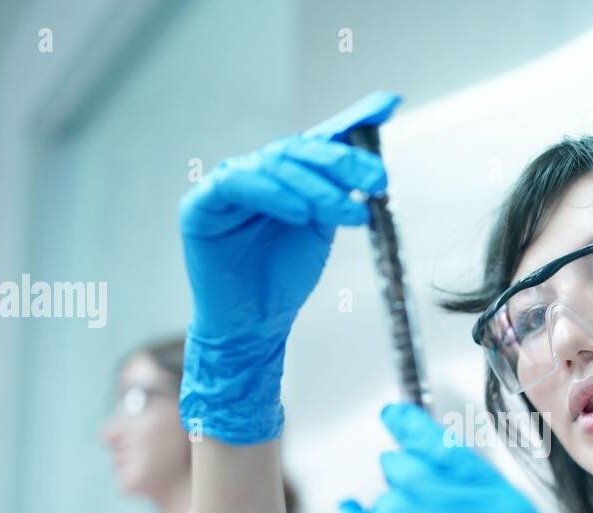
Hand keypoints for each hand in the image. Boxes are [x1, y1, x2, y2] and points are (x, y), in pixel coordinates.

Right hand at [178, 90, 400, 443]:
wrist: (253, 326)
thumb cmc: (284, 279)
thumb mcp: (323, 230)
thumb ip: (340, 195)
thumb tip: (375, 167)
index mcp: (286, 175)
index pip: (320, 140)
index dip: (352, 121)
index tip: (389, 106)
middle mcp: (256, 172)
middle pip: (300, 151)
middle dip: (343, 163)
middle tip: (378, 182)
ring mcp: (228, 184)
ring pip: (274, 166)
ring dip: (317, 187)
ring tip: (348, 213)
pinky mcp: (202, 204)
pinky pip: (237, 185)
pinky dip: (272, 194)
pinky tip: (301, 212)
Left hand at [339, 404, 592, 512]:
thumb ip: (480, 503)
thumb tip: (425, 468)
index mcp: (508, 505)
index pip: (450, 451)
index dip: (414, 429)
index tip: (391, 416)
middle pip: (414, 473)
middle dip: (398, 472)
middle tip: (393, 476)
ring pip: (390, 503)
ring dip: (385, 509)